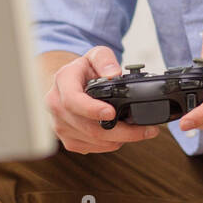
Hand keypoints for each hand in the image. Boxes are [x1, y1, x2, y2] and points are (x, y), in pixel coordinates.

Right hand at [43, 47, 160, 153]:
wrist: (69, 83)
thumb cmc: (85, 69)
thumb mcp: (96, 54)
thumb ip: (105, 59)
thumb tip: (114, 73)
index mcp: (62, 82)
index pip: (73, 100)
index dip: (92, 109)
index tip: (112, 113)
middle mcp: (56, 106)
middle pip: (87, 127)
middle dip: (121, 131)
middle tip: (146, 130)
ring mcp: (60, 125)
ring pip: (92, 140)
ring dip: (119, 139)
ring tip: (140, 132)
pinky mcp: (67, 139)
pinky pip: (91, 147)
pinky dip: (110, 144)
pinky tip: (123, 135)